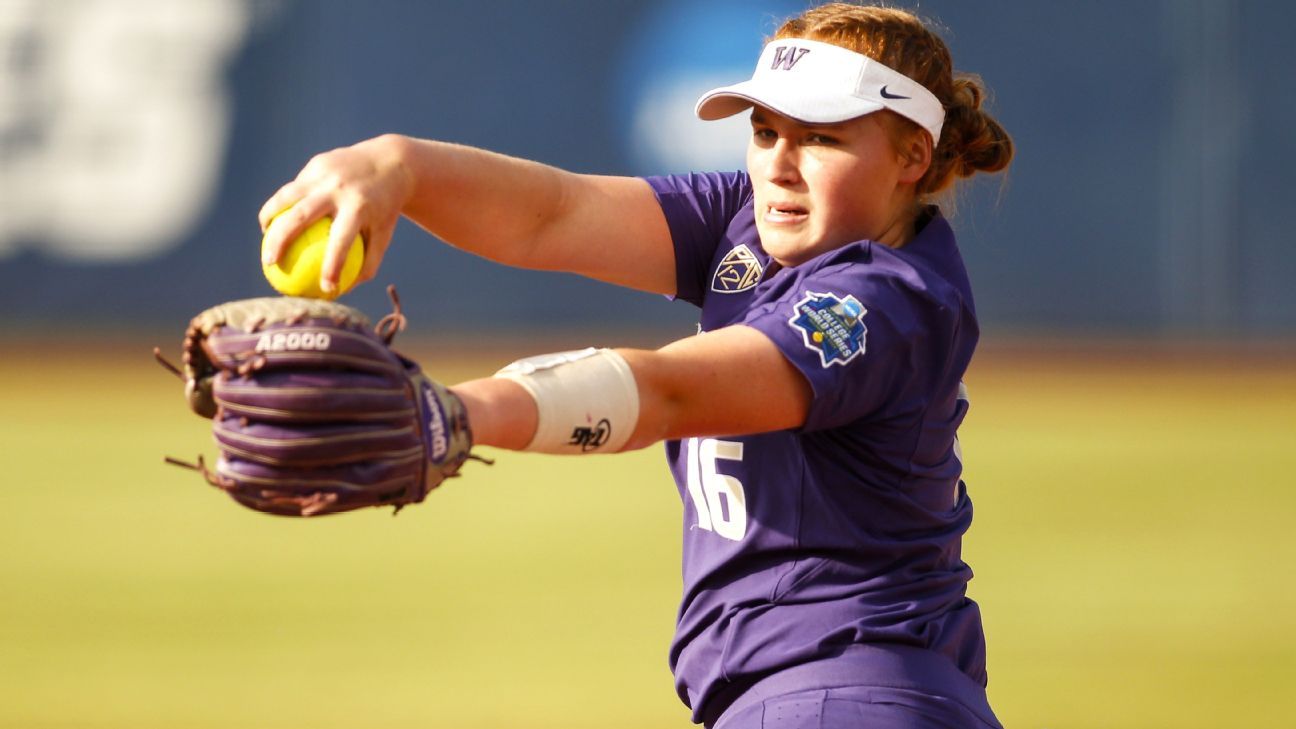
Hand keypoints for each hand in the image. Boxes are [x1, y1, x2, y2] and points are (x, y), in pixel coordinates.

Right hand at [259, 134, 413, 293]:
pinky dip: (284, 204)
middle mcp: (339, 189)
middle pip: (301, 216)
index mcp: (359, 208)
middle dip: (280, 240)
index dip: (331, 265)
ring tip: (263, 237)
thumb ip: (367, 263)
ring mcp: (325, 173)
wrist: (391, 162)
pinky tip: (275, 220)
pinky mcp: (317, 164)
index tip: (324, 289)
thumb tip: (342, 291)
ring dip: (269, 216)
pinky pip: (296, 188)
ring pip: (287, 196)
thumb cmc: (385, 209)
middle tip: (269, 263)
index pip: (341, 241)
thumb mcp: (383, 234)